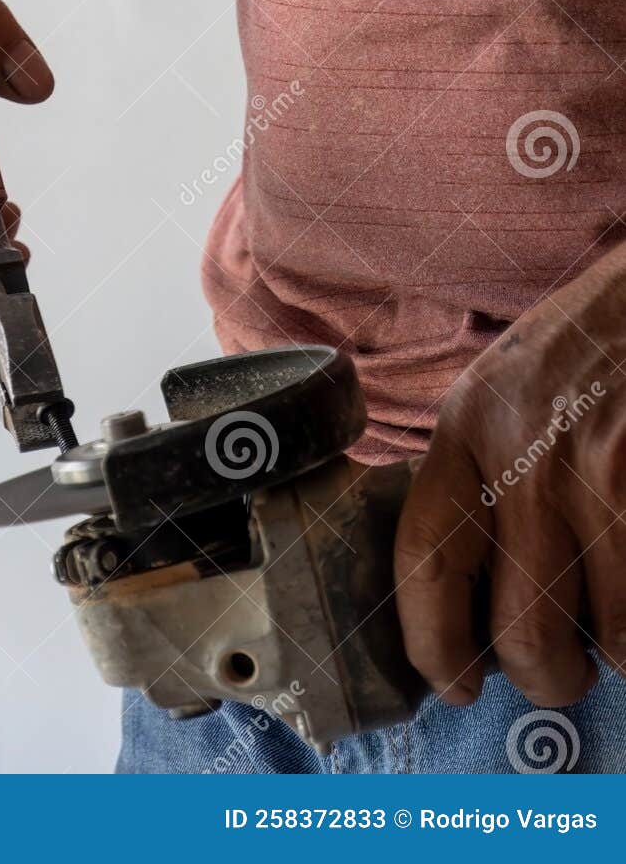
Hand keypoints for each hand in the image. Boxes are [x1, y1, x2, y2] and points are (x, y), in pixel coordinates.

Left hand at [394, 252, 624, 706]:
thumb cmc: (589, 349)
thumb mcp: (505, 392)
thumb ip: (478, 478)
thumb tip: (465, 601)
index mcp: (470, 426)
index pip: (424, 564)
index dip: (433, 645)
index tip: (453, 680)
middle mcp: (529, 456)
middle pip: (522, 630)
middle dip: (545, 675)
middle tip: (560, 666)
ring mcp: (605, 476)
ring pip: (610, 640)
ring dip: (615, 648)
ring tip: (614, 610)